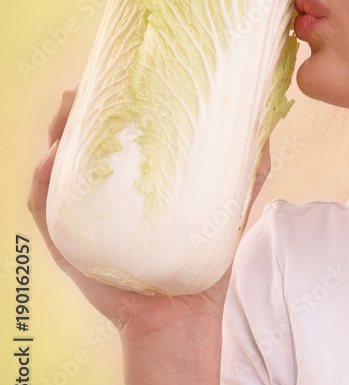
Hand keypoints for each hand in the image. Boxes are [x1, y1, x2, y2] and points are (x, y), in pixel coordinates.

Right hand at [26, 88, 271, 343]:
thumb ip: (247, 171)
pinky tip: (55, 158)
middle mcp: (105, 195)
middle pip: (82, 142)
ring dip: (58, 135)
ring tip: (70, 110)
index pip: (118, 133)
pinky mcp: (70, 242)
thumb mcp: (228, 208)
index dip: (113, 101)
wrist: (185, 315)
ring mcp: (84, 216)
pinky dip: (45, 180)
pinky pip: (46, 207)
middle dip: (80, 110)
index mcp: (136, 182)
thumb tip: (267, 129)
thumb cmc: (203, 261)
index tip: (119, 70)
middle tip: (89, 85)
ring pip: (58, 167)